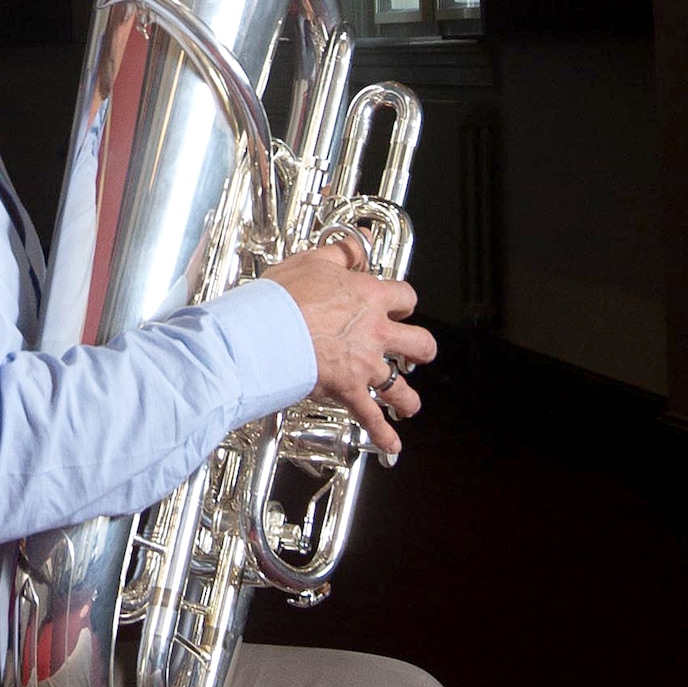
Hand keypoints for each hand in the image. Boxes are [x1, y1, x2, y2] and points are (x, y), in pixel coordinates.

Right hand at [267, 242, 434, 458]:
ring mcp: (366, 364)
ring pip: (401, 385)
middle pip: (419, 343)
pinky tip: (392, 445)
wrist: (266, 332)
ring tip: (409, 403)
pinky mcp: (349, 390)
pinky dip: (383, 434)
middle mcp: (376, 333)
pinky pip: (371, 417)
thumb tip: (363, 241)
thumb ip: (343, 251)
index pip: (405, 296)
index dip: (404, 301)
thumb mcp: (313, 261)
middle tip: (416, 352)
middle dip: (421, 349)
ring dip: (408, 397)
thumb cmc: (284, 298)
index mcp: (371, 298)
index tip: (399, 305)